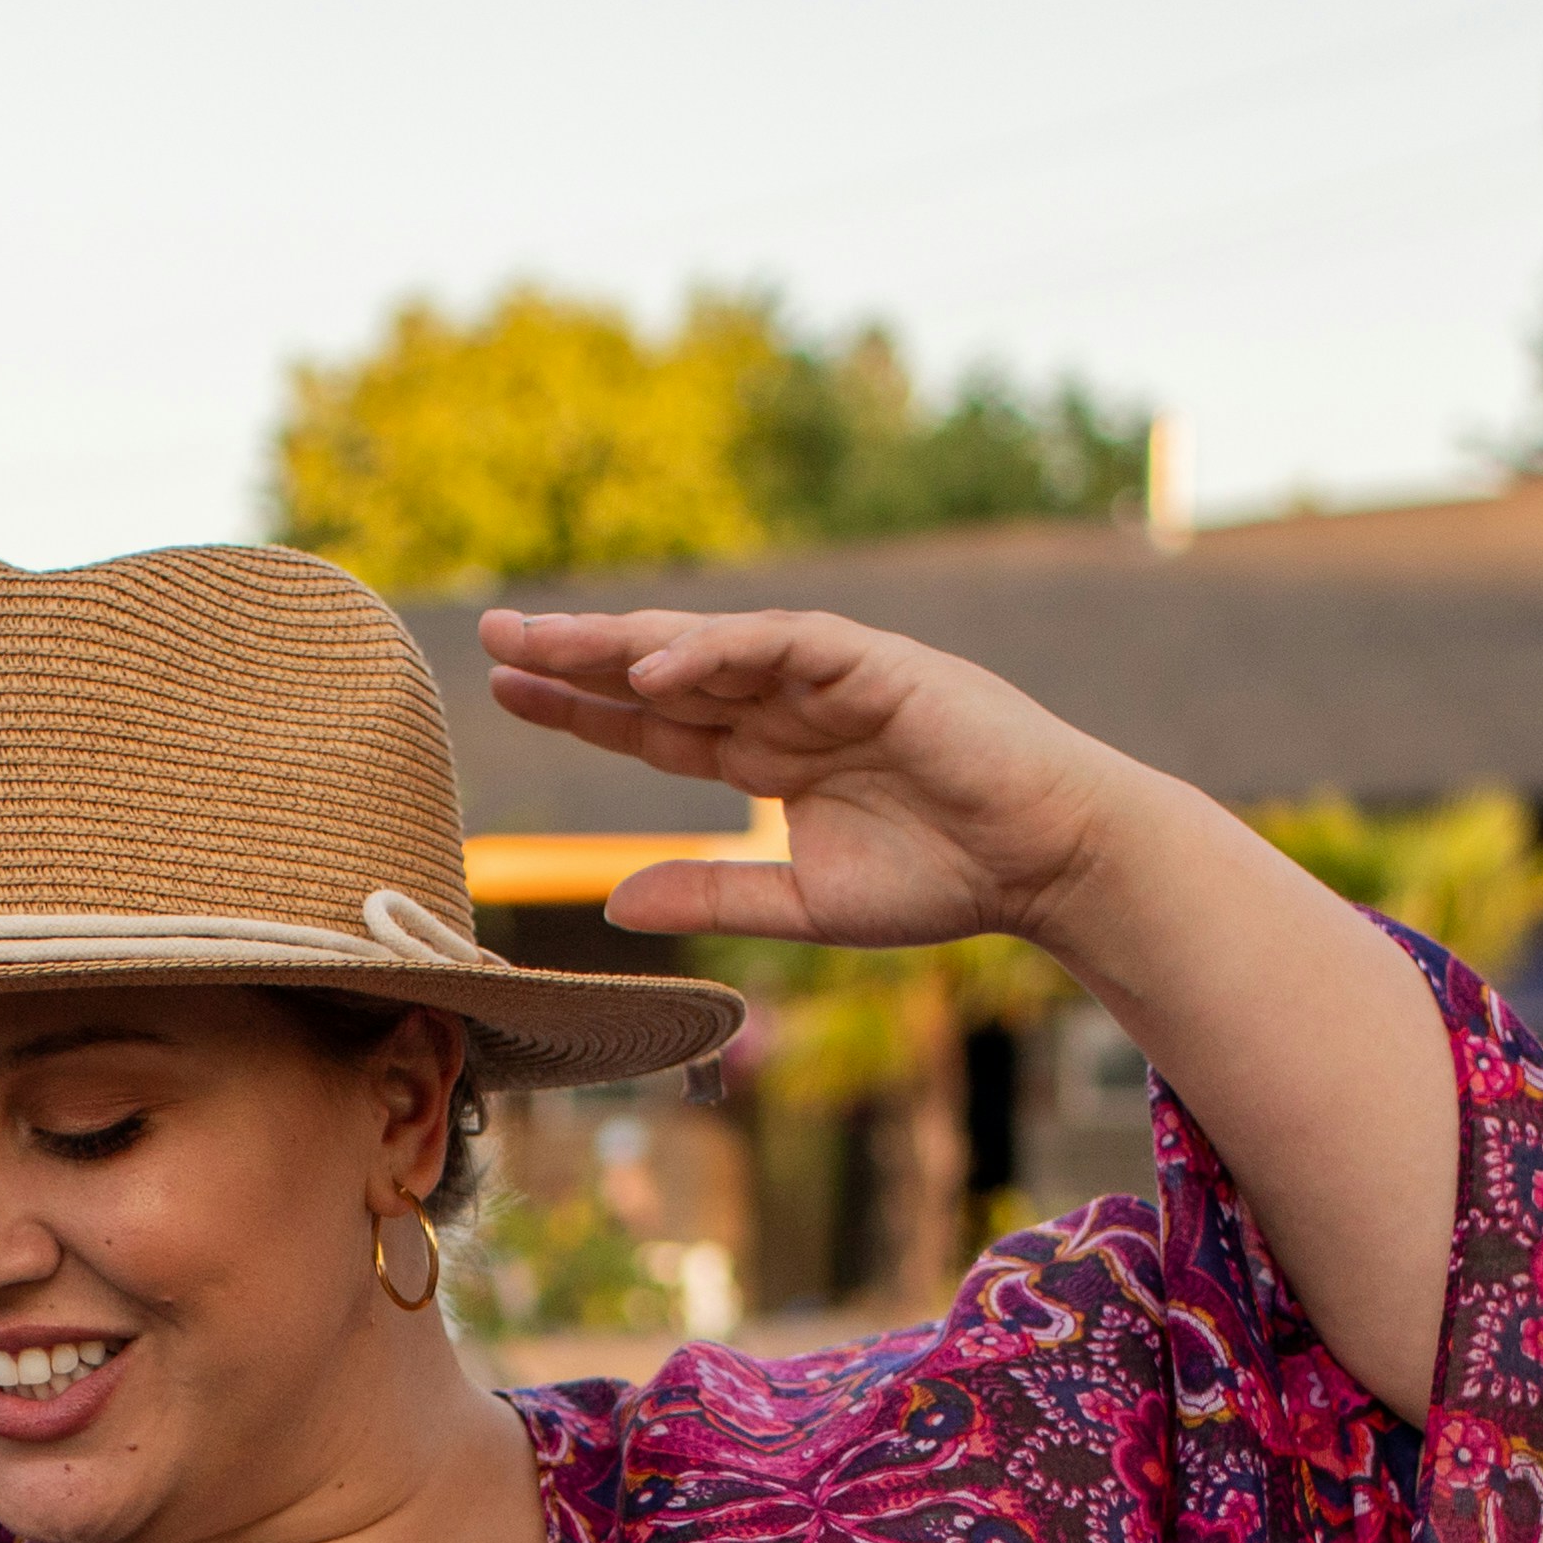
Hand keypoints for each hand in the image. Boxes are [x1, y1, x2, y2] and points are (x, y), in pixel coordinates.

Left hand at [477, 606, 1145, 954]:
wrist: (1048, 864)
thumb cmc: (945, 879)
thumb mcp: (803, 902)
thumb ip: (713, 894)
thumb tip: (611, 903)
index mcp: (771, 755)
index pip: (656, 725)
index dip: (581, 710)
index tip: (505, 697)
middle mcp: (788, 704)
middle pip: (663, 672)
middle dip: (579, 655)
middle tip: (494, 638)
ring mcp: (830, 677)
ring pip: (708, 648)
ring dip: (626, 643)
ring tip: (547, 643)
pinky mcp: (875, 664)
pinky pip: (779, 646)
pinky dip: (715, 653)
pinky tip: (652, 671)